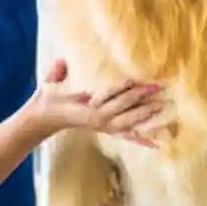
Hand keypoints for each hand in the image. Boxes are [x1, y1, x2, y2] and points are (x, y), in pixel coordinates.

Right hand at [29, 59, 166, 146]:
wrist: (45, 120)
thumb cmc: (49, 100)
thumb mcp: (49, 86)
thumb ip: (55, 74)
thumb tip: (60, 61)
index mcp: (85, 107)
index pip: (106, 95)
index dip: (121, 88)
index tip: (135, 80)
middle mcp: (97, 117)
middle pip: (122, 107)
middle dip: (140, 98)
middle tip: (156, 88)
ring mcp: (104, 126)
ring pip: (128, 122)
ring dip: (145, 114)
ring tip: (161, 106)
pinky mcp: (107, 131)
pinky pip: (127, 137)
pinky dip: (142, 140)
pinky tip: (157, 144)